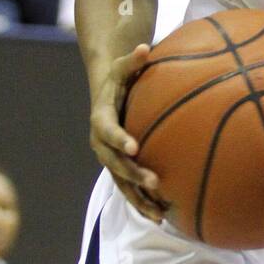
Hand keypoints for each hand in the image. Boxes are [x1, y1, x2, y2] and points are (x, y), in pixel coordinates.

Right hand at [89, 43, 167, 222]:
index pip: (108, 130)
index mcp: (101, 118)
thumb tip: (145, 47)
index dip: (119, 139)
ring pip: (122, 183)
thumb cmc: (120, 77)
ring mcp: (110, 159)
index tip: (134, 147)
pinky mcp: (119, 168)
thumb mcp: (123, 66)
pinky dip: (143, 202)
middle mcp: (102, 143)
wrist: (107, 93)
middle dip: (134, 174)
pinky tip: (162, 216)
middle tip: (155, 181)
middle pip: (115, 163)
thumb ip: (133, 60)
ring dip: (139, 198)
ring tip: (159, 213)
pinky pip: (130, 189)